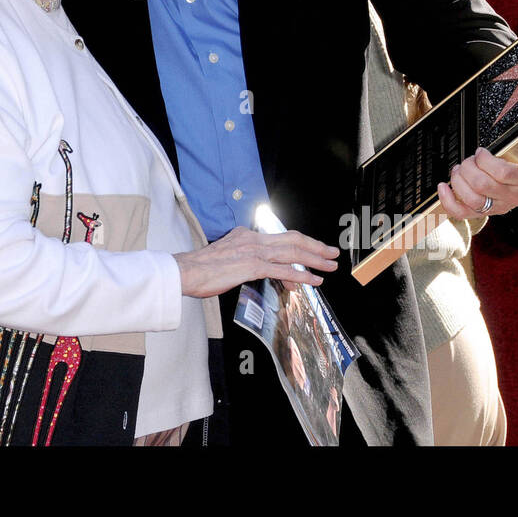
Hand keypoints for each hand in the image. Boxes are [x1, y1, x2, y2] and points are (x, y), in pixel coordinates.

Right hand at [174, 227, 339, 298]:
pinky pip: (282, 269)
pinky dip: (301, 274)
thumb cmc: (201, 269)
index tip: (314, 249)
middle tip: (332, 253)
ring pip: (292, 252)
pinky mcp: (251, 266)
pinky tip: (313, 280)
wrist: (185, 271)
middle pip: (292, 239)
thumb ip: (246, 261)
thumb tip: (264, 270)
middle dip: (315, 246)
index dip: (301, 244)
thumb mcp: (227, 257)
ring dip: (315, 259)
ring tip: (330, 266)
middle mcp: (252, 239)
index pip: (280, 238)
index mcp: (246, 236)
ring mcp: (253, 251)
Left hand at [436, 146, 517, 219]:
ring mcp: (499, 208)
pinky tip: (443, 186)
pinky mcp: (483, 214)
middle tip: (468, 160)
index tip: (480, 151)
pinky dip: (448, 200)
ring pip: (472, 199)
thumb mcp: (517, 143)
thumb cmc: (512, 154)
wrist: (515, 171)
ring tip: (458, 170)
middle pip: (483, 185)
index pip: (503, 173)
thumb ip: (515, 135)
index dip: (485, 160)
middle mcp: (516, 196)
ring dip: (459, 180)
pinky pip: (462, 213)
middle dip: (468, 167)